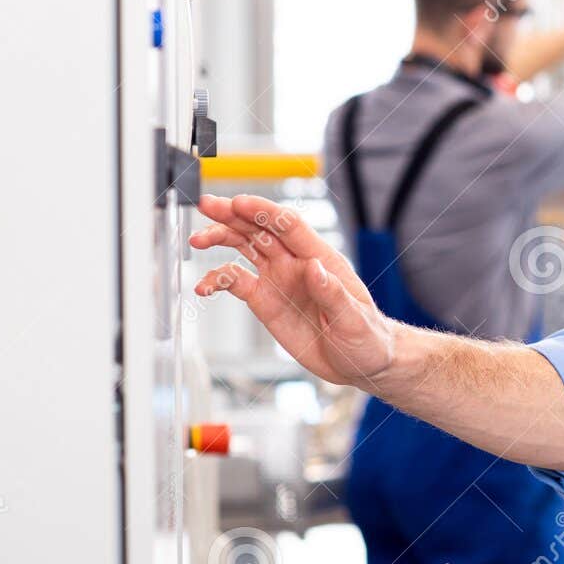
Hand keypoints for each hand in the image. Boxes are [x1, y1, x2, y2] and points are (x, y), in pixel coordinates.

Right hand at [189, 194, 396, 386]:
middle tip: (206, 205)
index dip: (264, 211)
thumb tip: (315, 268)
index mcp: (321, 259)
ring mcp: (279, 279)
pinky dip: (219, 280)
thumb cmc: (366, 336)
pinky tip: (204, 286)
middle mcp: (296, 263)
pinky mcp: (266, 301)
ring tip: (197, 239)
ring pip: (245, 247)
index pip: (289, 226)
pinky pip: (237, 283)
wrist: (359, 361)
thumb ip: (333, 294)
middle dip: (233, 215)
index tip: (239, 202)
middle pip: (261, 229)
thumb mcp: (354, 320)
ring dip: (222, 237)